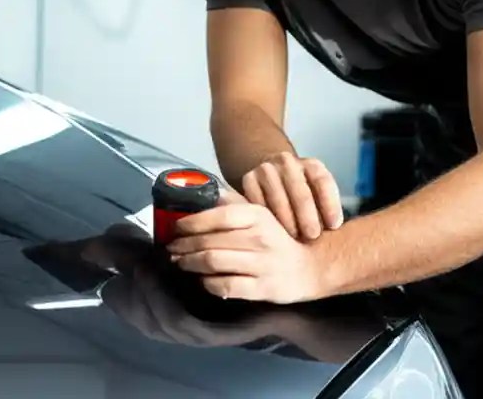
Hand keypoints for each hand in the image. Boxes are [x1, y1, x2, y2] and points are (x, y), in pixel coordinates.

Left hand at [166, 192, 325, 304]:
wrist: (311, 267)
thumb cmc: (277, 239)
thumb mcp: (261, 215)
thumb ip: (233, 205)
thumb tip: (200, 194)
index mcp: (257, 216)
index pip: (217, 216)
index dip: (191, 223)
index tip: (175, 227)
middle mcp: (260, 238)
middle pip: (209, 242)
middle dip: (183, 246)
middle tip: (171, 248)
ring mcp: (262, 264)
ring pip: (213, 263)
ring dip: (189, 263)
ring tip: (180, 262)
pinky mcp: (262, 288)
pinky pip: (226, 286)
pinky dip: (208, 283)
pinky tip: (203, 280)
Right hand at [239, 152, 342, 240]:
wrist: (272, 177)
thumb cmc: (301, 195)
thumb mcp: (318, 195)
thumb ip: (326, 209)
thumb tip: (333, 231)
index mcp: (311, 165)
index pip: (323, 182)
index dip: (330, 205)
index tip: (334, 226)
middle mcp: (288, 162)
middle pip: (301, 190)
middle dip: (307, 216)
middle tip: (312, 236)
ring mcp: (267, 169)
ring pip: (277, 195)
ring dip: (286, 219)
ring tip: (293, 237)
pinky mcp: (248, 178)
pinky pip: (256, 200)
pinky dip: (264, 217)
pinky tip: (271, 230)